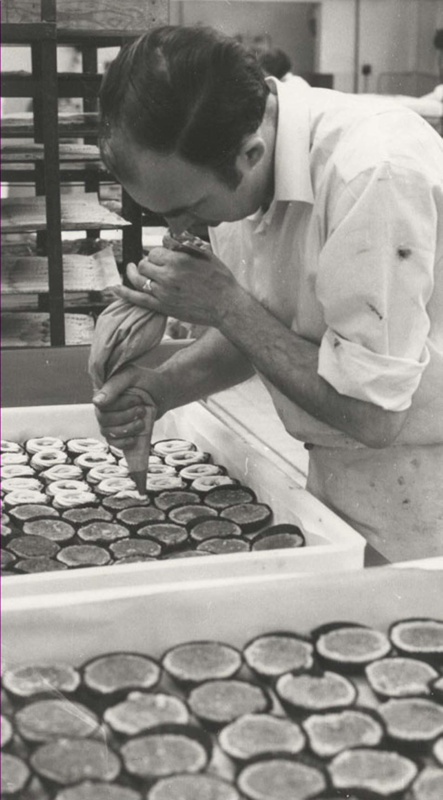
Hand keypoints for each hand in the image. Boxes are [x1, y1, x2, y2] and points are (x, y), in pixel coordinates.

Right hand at [92, 365, 159, 450]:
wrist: (162, 392)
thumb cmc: (145, 381)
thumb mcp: (131, 376)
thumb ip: (114, 386)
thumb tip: (97, 402)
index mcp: (103, 394)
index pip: (101, 406)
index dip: (120, 406)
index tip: (138, 400)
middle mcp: (103, 408)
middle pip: (104, 420)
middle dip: (126, 417)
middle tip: (142, 410)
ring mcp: (109, 422)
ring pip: (109, 433)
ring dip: (128, 429)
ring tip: (142, 423)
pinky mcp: (118, 433)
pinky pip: (113, 443)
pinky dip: (123, 443)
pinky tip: (134, 438)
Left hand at [110, 246, 238, 326]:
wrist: (227, 305)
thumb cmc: (220, 279)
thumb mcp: (205, 254)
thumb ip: (185, 245)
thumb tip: (168, 239)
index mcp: (177, 260)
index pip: (155, 252)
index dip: (157, 254)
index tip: (163, 257)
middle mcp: (167, 275)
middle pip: (145, 264)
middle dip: (148, 263)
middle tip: (155, 266)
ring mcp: (163, 292)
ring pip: (139, 279)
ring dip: (135, 273)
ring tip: (133, 269)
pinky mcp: (163, 307)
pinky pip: (137, 299)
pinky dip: (124, 293)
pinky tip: (114, 289)